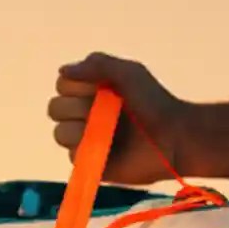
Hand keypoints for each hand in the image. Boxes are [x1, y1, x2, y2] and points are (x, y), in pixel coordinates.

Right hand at [48, 52, 191, 185]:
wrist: (173, 137)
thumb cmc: (154, 102)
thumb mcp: (129, 72)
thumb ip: (97, 64)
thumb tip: (63, 70)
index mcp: (90, 91)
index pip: (62, 85)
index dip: (75, 86)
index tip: (99, 87)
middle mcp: (84, 114)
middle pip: (55, 108)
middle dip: (76, 107)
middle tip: (107, 110)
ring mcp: (86, 140)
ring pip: (60, 133)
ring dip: (80, 129)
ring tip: (108, 131)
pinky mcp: (91, 163)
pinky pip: (72, 156)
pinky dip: (86, 150)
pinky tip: (108, 147)